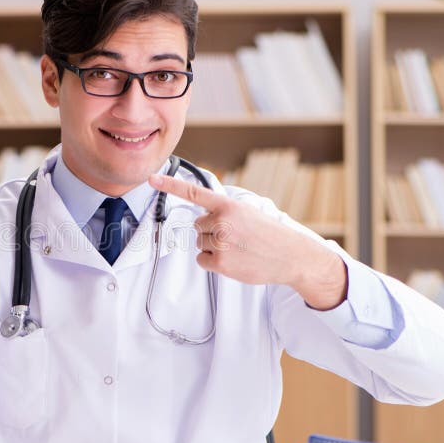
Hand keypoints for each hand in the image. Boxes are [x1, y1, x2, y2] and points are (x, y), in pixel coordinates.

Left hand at [148, 173, 346, 309]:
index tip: (152, 178)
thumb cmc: (270, 234)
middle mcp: (221, 222)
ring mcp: (220, 243)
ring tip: (238, 248)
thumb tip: (203, 217)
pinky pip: (202, 260)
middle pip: (198, 226)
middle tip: (236, 236)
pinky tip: (233, 259)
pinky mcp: (221, 263)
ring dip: (214, 246)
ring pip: (200, 243)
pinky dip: (213, 261)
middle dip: (212, 231)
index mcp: (228, 205)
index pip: (193, 193)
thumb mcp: (248, 212)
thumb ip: (224, 211)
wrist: (291, 256)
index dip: (170, 185)